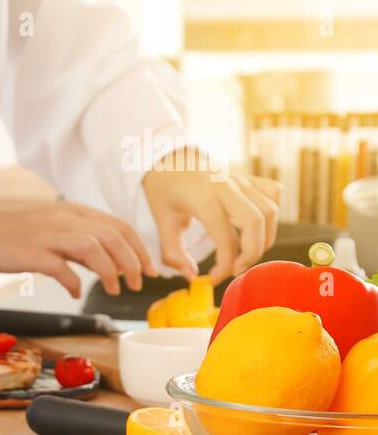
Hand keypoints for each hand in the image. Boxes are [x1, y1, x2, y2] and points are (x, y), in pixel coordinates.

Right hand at [0, 203, 156, 297]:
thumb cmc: (10, 235)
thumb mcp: (51, 230)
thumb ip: (78, 244)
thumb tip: (105, 264)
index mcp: (73, 212)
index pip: (119, 226)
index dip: (140, 248)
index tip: (150, 269)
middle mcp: (64, 219)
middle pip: (113, 237)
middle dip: (133, 262)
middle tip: (138, 284)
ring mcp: (48, 235)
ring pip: (94, 248)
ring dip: (111, 271)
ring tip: (116, 289)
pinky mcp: (31, 253)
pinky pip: (62, 268)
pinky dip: (74, 283)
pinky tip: (74, 293)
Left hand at [144, 151, 281, 282]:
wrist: (167, 155)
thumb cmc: (163, 188)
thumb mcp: (161, 220)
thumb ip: (173, 252)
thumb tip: (191, 276)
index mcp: (202, 199)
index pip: (226, 238)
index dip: (225, 265)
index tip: (214, 279)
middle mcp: (226, 187)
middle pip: (257, 223)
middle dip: (252, 253)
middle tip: (237, 269)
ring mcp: (240, 180)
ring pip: (270, 210)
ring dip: (265, 238)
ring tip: (247, 254)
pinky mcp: (248, 177)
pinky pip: (273, 194)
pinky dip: (271, 214)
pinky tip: (256, 227)